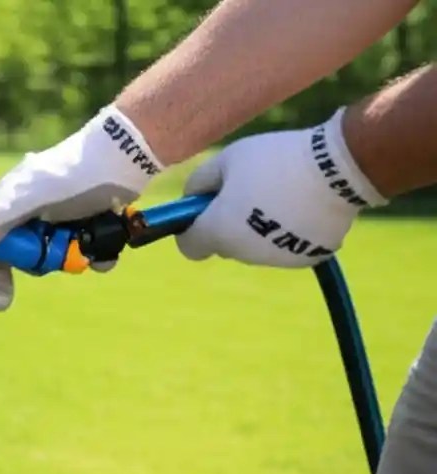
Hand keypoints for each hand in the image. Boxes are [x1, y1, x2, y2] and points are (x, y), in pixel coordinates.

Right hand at [0, 105, 164, 309]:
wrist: (124, 156)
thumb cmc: (72, 174)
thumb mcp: (30, 196)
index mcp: (6, 206)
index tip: (1, 301)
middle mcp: (27, 214)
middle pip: (23, 258)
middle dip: (43, 258)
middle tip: (59, 241)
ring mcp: (56, 220)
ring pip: (54, 258)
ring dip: (72, 255)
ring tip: (86, 237)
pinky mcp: (83, 224)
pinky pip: (84, 254)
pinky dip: (96, 254)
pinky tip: (104, 244)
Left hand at [176, 107, 386, 267]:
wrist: (338, 169)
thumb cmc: (275, 159)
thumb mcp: (228, 159)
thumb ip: (200, 182)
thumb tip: (192, 198)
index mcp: (219, 231)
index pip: (189, 246)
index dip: (191, 228)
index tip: (203, 211)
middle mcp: (244, 254)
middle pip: (225, 244)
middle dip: (228, 224)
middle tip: (248, 191)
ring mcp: (277, 259)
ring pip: (255, 247)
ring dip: (259, 228)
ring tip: (283, 194)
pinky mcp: (307, 259)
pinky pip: (287, 246)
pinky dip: (289, 232)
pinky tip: (305, 206)